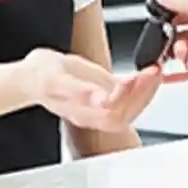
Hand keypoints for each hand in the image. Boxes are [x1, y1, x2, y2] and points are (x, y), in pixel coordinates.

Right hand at [21, 48, 161, 131]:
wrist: (32, 79)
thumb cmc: (42, 75)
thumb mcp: (56, 77)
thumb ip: (79, 89)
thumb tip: (101, 100)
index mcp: (80, 109)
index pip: (110, 112)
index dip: (127, 97)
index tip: (136, 78)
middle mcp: (92, 114)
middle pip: (124, 115)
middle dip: (143, 95)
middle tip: (153, 73)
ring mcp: (99, 110)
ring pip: (129, 112)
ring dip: (146, 94)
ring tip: (154, 73)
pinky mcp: (105, 100)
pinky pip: (128, 103)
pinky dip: (142, 90)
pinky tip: (148, 77)